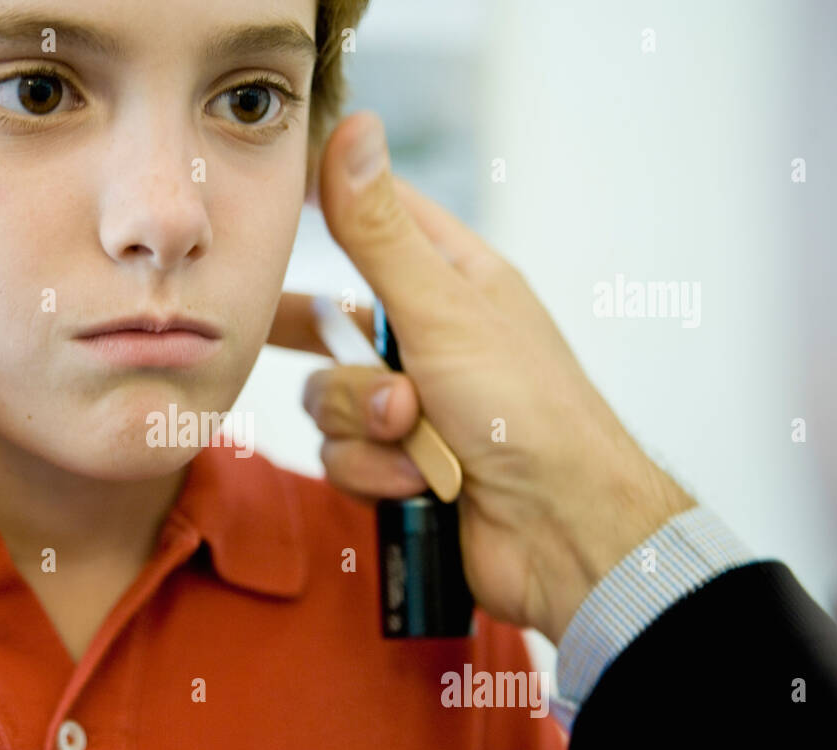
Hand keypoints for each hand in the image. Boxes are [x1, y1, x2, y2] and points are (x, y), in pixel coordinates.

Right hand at [271, 111, 694, 642]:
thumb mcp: (444, 310)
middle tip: (320, 354)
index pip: (377, 221)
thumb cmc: (527, 413)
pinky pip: (342, 458)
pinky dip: (375, 473)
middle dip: (341, 363)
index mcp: (453, 284)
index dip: (327, 210)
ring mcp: (414, 407)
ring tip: (416, 438)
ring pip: (330, 402)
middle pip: (330, 328)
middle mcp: (428, 342)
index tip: (277, 206)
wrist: (559, 532)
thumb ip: (381, 233)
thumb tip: (354, 131)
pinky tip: (421, 483)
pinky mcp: (399, 465)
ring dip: (366, 427)